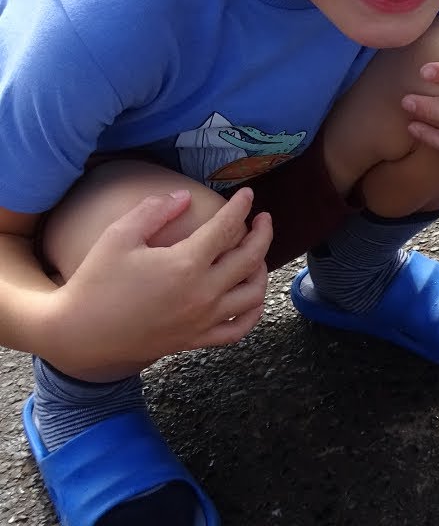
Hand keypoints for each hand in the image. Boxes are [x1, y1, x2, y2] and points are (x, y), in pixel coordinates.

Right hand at [42, 188, 271, 377]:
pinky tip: (252, 298)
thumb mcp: (119, 236)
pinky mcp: (196, 340)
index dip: (241, 207)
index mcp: (186, 264)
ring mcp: (203, 320)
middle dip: (262, 234)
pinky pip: (238, 329)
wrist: (79, 334)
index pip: (227, 228)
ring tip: (256, 256)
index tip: (247, 195)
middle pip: (251, 259)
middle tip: (263, 219)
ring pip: (253, 294)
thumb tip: (185, 196)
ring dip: (262, 271)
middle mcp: (203, 293)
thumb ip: (154, 211)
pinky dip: (253, 313)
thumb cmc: (96, 282)